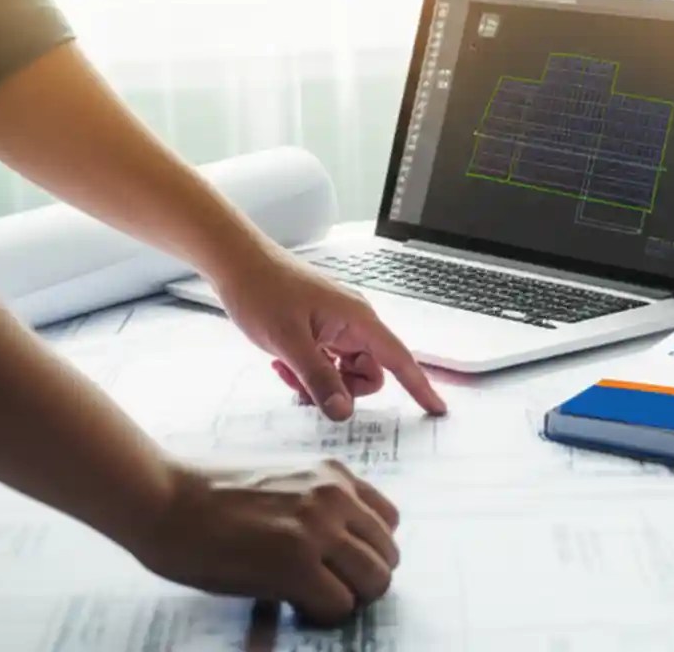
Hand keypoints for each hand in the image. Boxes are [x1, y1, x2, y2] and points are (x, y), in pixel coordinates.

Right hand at [135, 458, 399, 624]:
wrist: (161, 496)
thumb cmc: (207, 492)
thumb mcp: (280, 479)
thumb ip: (317, 502)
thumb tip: (341, 546)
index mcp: (332, 473)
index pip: (388, 520)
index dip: (364, 549)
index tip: (336, 562)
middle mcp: (334, 496)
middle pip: (388, 555)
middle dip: (361, 579)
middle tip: (324, 588)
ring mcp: (318, 529)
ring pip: (375, 581)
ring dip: (347, 598)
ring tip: (310, 598)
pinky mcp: (295, 565)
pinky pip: (339, 605)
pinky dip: (321, 614)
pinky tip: (292, 605)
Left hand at [214, 246, 446, 419]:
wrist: (236, 262)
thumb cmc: (262, 291)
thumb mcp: (289, 342)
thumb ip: (318, 378)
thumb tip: (344, 411)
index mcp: (358, 320)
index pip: (399, 359)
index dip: (419, 387)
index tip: (437, 410)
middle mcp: (354, 323)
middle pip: (368, 374)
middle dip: (340, 389)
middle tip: (303, 385)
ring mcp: (337, 326)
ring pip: (344, 372)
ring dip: (319, 382)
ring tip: (286, 369)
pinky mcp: (320, 329)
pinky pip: (328, 363)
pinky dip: (309, 371)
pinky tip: (281, 362)